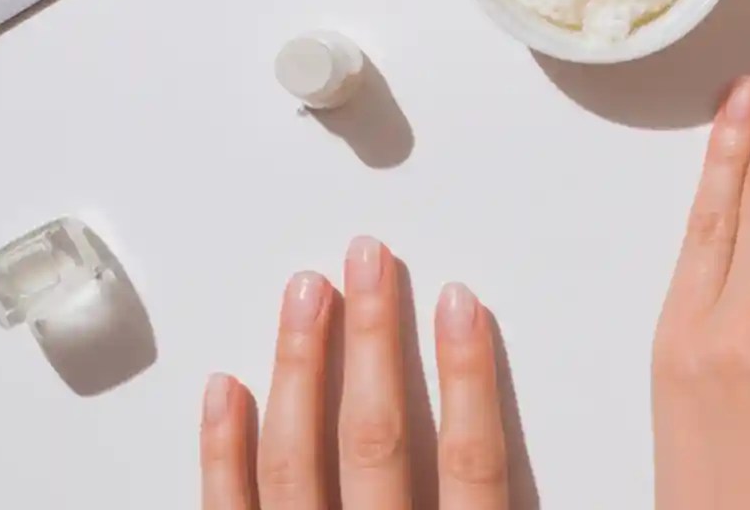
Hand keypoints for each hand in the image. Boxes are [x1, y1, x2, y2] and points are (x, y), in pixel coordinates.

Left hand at [200, 237, 509, 509]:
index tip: (459, 306)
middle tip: (369, 263)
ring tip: (306, 294)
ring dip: (301, 367)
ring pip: (295, 461)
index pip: (470, 463)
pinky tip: (228, 388)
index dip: (468, 378)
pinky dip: (222, 449)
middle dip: (373, 339)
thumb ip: (490, 499)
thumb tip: (527, 459)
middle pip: (376, 439)